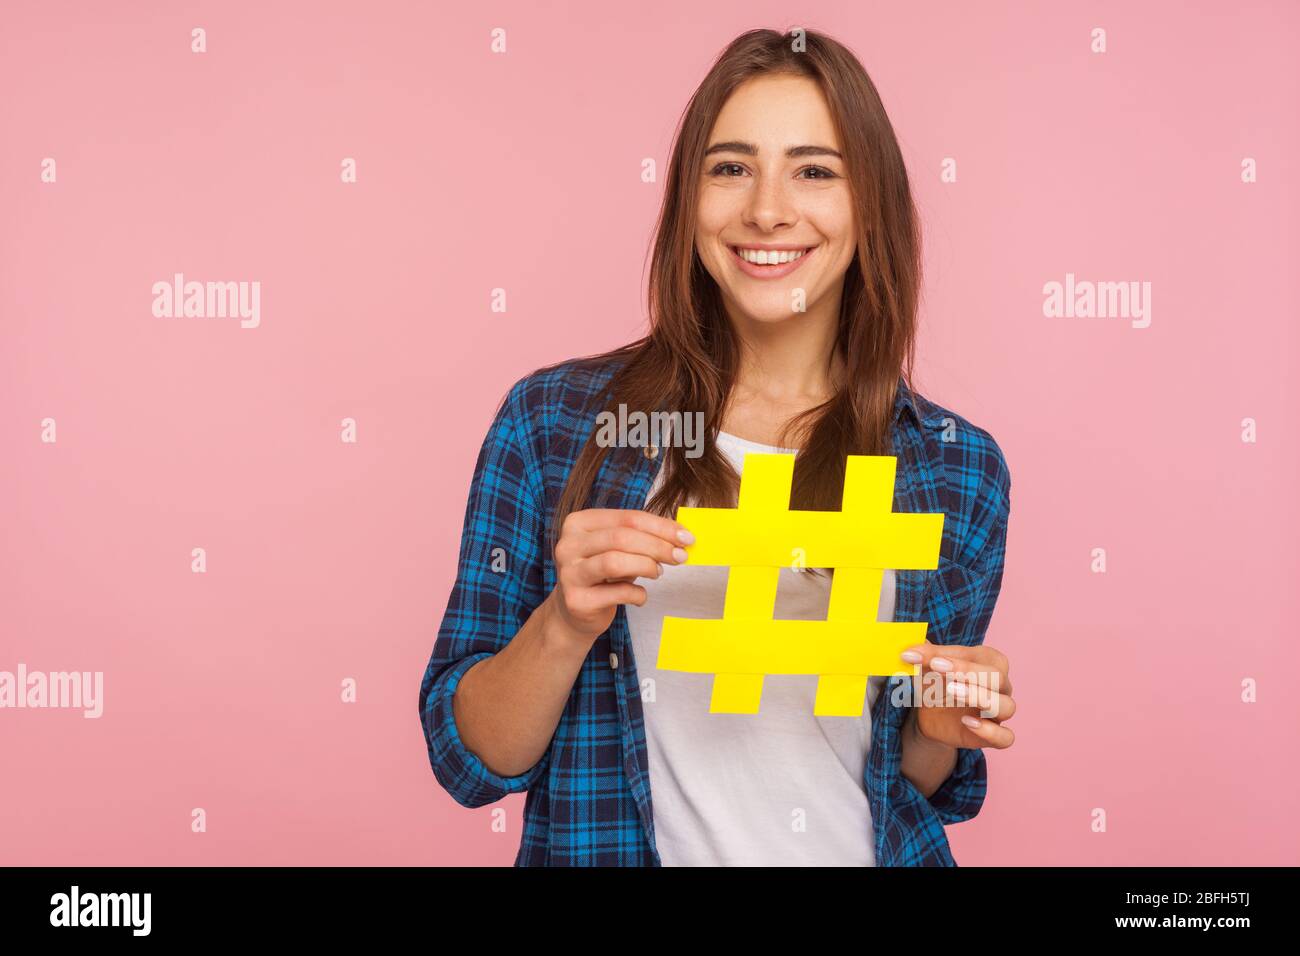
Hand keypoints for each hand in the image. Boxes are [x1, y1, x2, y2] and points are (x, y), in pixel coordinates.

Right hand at [548, 508, 692, 642]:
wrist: (575, 612)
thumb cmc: (602, 575)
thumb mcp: (617, 549)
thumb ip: (642, 537)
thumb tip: (681, 535)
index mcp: (579, 523)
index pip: (627, 518)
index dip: (661, 527)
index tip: (686, 537)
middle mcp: (568, 545)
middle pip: (621, 537)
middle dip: (658, 546)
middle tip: (680, 556)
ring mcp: (569, 573)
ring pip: (615, 561)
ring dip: (646, 566)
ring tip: (658, 572)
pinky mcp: (577, 600)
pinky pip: (617, 592)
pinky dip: (638, 593)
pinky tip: (640, 595)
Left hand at [901, 642, 1016, 750]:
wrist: (931, 715)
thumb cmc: (936, 683)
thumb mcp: (927, 667)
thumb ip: (923, 656)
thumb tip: (910, 650)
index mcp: (988, 660)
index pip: (980, 656)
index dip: (956, 658)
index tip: (931, 660)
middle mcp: (1001, 685)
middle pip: (998, 677)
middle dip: (969, 672)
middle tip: (938, 669)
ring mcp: (1001, 710)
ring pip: (1006, 705)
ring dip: (980, 697)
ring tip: (952, 692)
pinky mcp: (995, 734)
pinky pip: (1005, 737)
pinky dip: (990, 732)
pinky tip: (967, 722)